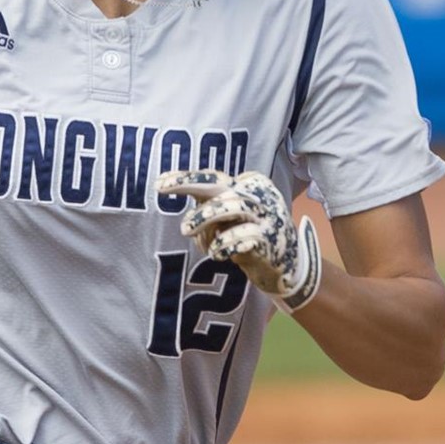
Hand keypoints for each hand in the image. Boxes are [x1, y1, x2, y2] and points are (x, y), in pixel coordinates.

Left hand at [157, 169, 322, 311]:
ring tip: (187, 231)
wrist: (285, 266)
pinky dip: (224, 246)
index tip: (159, 183)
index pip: (214, 177)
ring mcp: (268, 217)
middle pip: (221, 185)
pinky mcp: (270, 241)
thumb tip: (179, 200)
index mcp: (251, 183)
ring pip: (231, 206)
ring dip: (204, 219)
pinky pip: (241, 238)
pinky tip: (219, 255)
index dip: (185, 178)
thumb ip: (210, 206)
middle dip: (189, 185)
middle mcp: (261, 195)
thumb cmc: (249, 236)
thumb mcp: (230, 218)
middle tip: (162, 191)